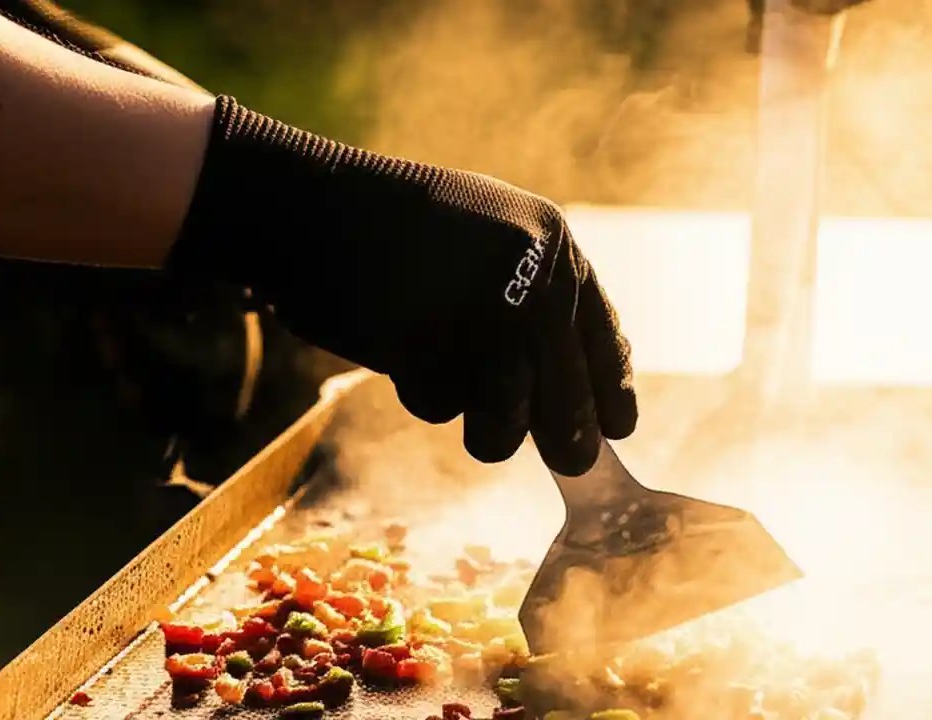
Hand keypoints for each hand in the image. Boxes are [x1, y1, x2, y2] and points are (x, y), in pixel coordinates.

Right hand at [170, 97, 636, 474]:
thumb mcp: (496, 239)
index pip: (602, 336)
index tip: (618, 429)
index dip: (613, 390)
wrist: (312, 203)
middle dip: (568, 439)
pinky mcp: (423, 342)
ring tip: (463, 396)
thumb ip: (540, 299)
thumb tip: (589, 393)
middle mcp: (528, 276)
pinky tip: (404, 351)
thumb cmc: (404, 230)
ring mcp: (477, 310)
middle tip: (570, 463)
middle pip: (567, 392)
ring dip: (490, 427)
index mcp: (552, 244)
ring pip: (508, 415)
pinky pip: (440, 403)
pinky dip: (424, 394)